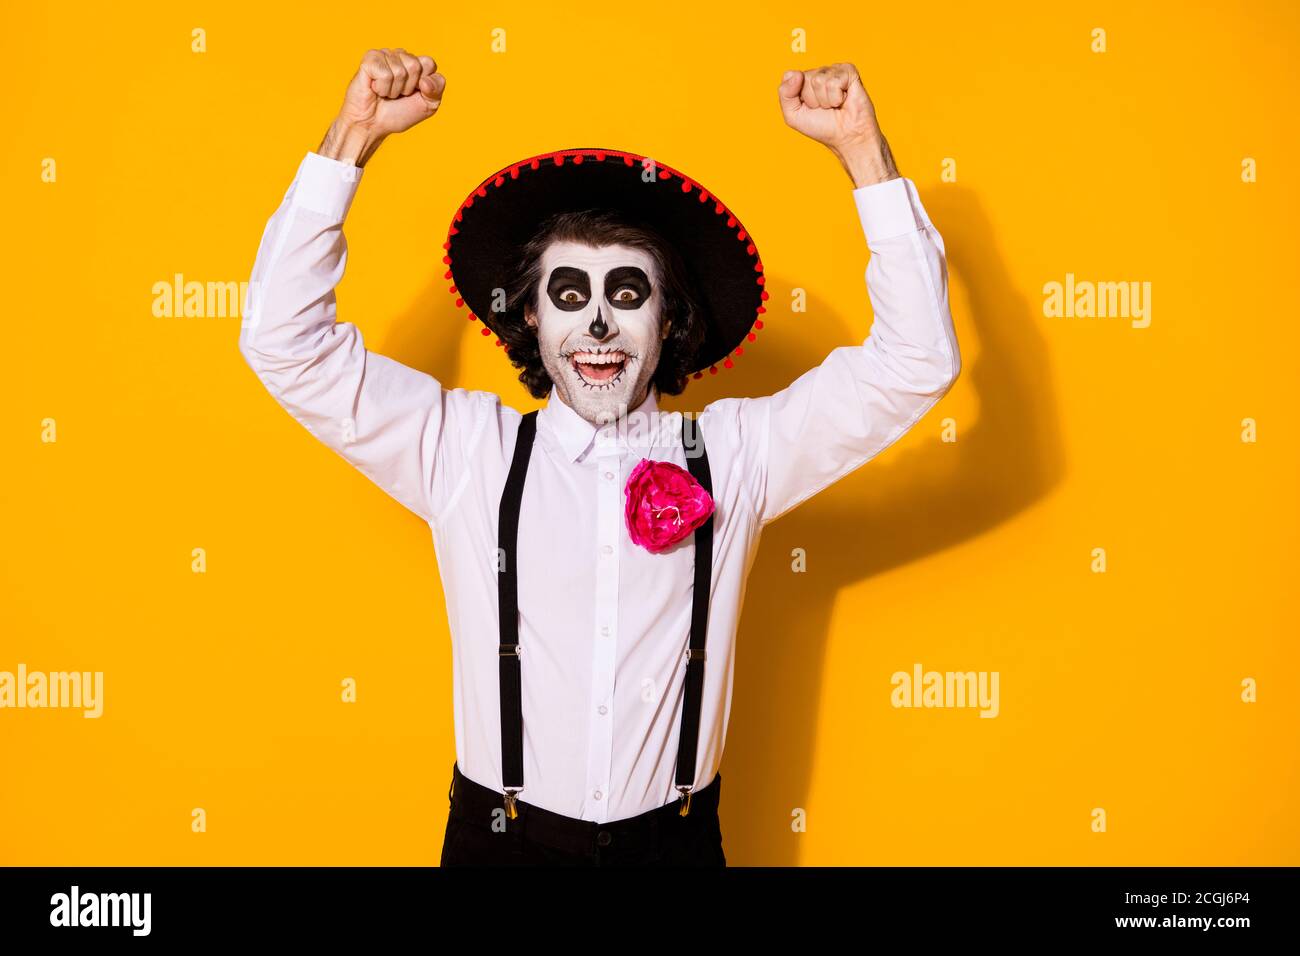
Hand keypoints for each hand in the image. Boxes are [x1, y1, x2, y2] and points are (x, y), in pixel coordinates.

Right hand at [319, 48, 445, 166]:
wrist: (374, 125)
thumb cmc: (399, 114)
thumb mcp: (428, 105)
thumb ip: (437, 89)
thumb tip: (425, 80)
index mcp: (415, 62)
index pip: (429, 63)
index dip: (425, 85)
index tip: (414, 93)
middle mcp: (399, 55)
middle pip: (415, 66)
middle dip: (408, 88)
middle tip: (397, 94)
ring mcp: (384, 55)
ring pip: (399, 71)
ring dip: (393, 90)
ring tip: (385, 93)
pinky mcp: (369, 60)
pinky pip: (385, 74)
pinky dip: (382, 88)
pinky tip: (375, 89)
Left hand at [778, 63, 898, 186]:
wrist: (846, 137)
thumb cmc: (822, 127)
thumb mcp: (793, 116)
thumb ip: (785, 94)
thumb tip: (795, 74)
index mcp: (804, 80)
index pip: (789, 76)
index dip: (797, 96)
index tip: (808, 107)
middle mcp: (819, 72)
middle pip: (804, 79)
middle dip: (812, 99)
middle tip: (824, 108)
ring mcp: (834, 70)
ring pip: (819, 80)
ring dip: (826, 100)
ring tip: (834, 105)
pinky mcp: (849, 71)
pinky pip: (834, 81)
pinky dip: (836, 97)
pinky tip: (843, 100)